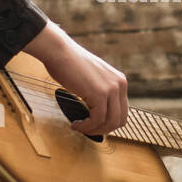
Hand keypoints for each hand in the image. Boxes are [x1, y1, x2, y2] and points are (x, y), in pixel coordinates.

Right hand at [24, 21, 127, 135]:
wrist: (59, 51)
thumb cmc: (69, 64)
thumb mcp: (93, 78)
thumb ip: (100, 92)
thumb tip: (98, 114)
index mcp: (120, 81)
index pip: (122, 112)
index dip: (108, 123)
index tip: (93, 125)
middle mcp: (120, 84)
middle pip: (120, 120)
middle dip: (103, 129)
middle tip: (87, 130)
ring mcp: (111, 89)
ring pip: (110, 123)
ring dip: (94, 130)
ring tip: (80, 127)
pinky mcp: (99, 94)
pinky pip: (96, 120)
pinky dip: (86, 127)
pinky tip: (76, 124)